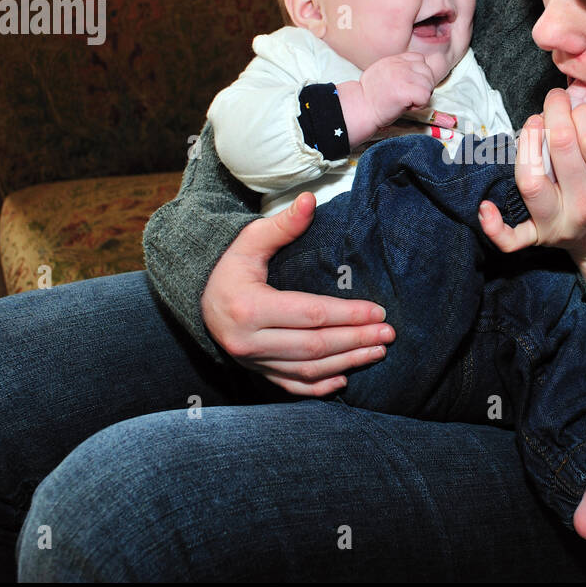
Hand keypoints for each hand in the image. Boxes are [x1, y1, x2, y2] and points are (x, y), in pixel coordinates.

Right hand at [202, 192, 393, 395]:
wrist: (197, 298)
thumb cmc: (229, 266)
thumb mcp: (250, 240)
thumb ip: (283, 225)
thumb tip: (309, 200)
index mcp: (249, 307)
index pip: (310, 314)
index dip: (347, 314)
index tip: (377, 311)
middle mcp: (249, 341)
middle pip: (314, 346)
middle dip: (356, 340)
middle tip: (388, 333)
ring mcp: (252, 362)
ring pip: (307, 370)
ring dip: (347, 362)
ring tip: (378, 351)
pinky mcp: (256, 373)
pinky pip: (292, 386)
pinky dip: (320, 386)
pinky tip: (346, 378)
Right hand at [360, 52, 438, 127]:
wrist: (360, 108)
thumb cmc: (371, 97)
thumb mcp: (382, 72)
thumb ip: (398, 68)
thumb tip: (415, 73)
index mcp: (394, 60)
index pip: (420, 59)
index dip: (418, 74)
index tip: (408, 85)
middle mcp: (399, 65)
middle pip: (427, 71)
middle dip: (423, 86)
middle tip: (408, 96)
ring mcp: (403, 76)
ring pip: (428, 84)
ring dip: (421, 96)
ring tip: (406, 101)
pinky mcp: (405, 91)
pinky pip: (425, 97)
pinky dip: (419, 105)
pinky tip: (406, 106)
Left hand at [479, 88, 585, 268]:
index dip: (584, 117)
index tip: (582, 102)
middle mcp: (585, 207)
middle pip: (561, 153)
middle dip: (555, 115)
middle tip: (556, 98)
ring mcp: (557, 224)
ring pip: (531, 183)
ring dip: (525, 147)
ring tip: (533, 122)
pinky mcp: (538, 237)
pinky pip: (511, 239)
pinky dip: (494, 226)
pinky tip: (485, 206)